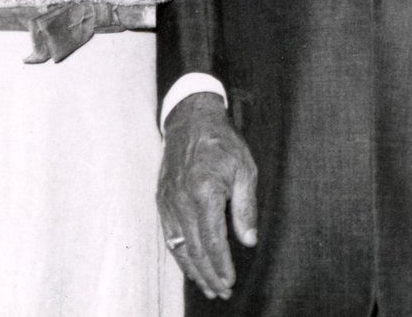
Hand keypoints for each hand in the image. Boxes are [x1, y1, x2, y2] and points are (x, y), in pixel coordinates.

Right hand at [157, 92, 257, 300]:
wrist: (191, 118)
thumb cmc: (222, 142)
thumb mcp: (244, 169)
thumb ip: (245, 208)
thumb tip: (249, 241)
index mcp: (204, 192)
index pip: (213, 241)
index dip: (222, 266)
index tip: (231, 282)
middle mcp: (181, 200)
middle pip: (195, 249)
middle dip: (209, 275)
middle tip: (222, 292)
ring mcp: (168, 200)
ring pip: (179, 246)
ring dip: (193, 270)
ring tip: (207, 287)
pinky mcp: (162, 198)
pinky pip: (169, 234)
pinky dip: (179, 254)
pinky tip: (189, 264)